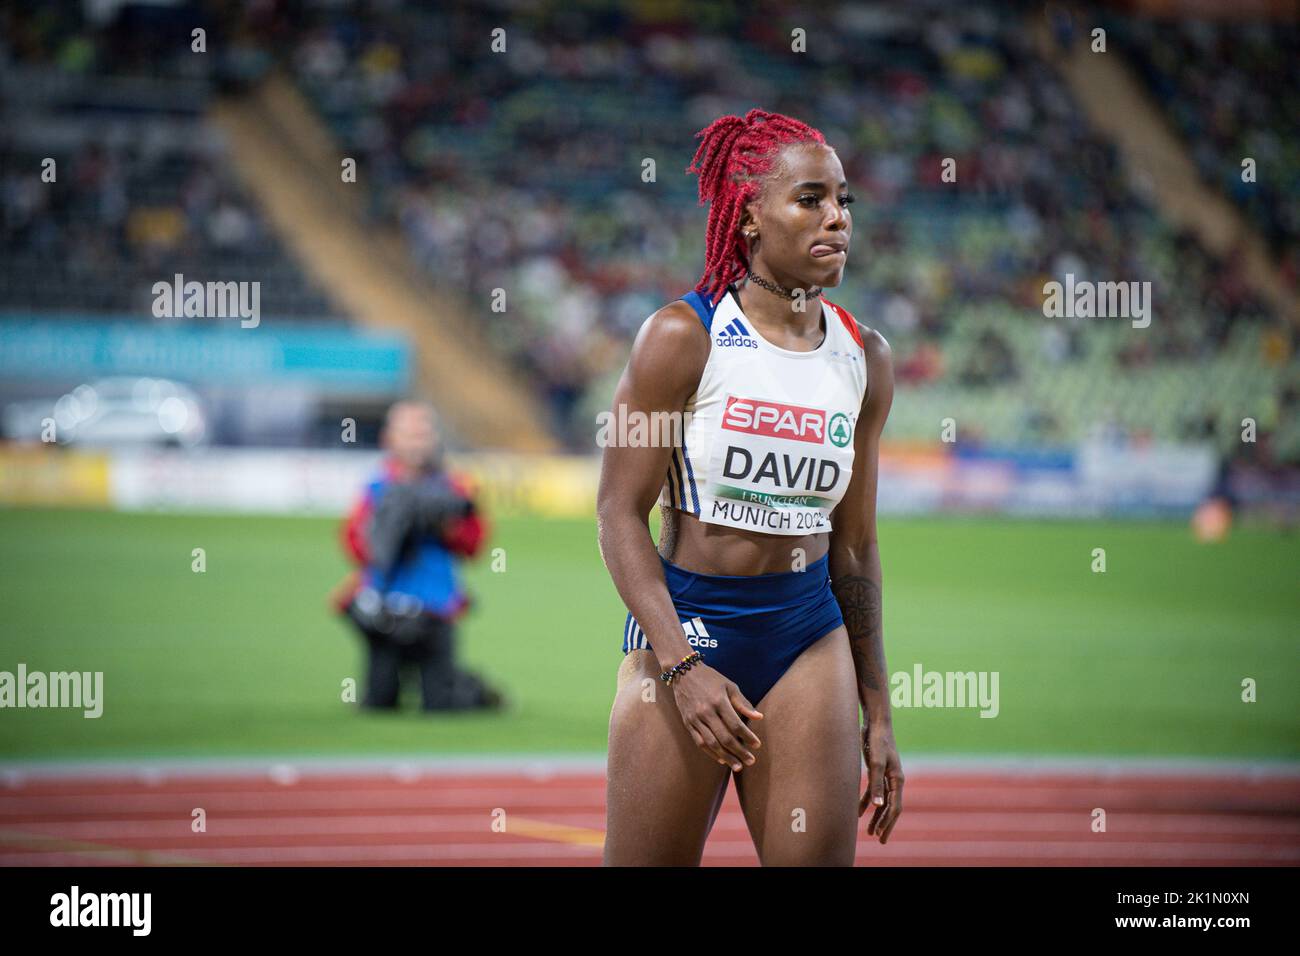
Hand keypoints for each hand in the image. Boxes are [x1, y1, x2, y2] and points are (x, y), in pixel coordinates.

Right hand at [669, 664, 762, 771]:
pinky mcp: (687, 723)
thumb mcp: (729, 686)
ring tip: (738, 766)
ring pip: (712, 743)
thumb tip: (759, 717)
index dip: (747, 737)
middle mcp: (706, 712)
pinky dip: (710, 753)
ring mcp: (695, 719)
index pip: (736, 724)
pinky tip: (721, 759)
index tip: (757, 745)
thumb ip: (743, 703)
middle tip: (751, 761)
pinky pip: (699, 742)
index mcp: (719, 701)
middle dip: (739, 751)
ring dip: (726, 757)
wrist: (683, 673)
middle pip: (724, 737)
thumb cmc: (710, 678)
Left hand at [860, 722, 902, 843]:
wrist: (875, 723)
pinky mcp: (876, 771)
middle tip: (879, 840)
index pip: (894, 807)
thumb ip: (876, 784)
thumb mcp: (875, 762)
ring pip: (882, 802)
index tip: (881, 836)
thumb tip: (877, 805)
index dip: (888, 823)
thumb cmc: (877, 741)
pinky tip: (859, 812)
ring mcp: (886, 776)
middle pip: (891, 807)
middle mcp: (894, 780)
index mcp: (897, 780)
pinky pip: (873, 792)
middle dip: (885, 824)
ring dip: (876, 817)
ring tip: (870, 832)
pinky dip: (867, 803)